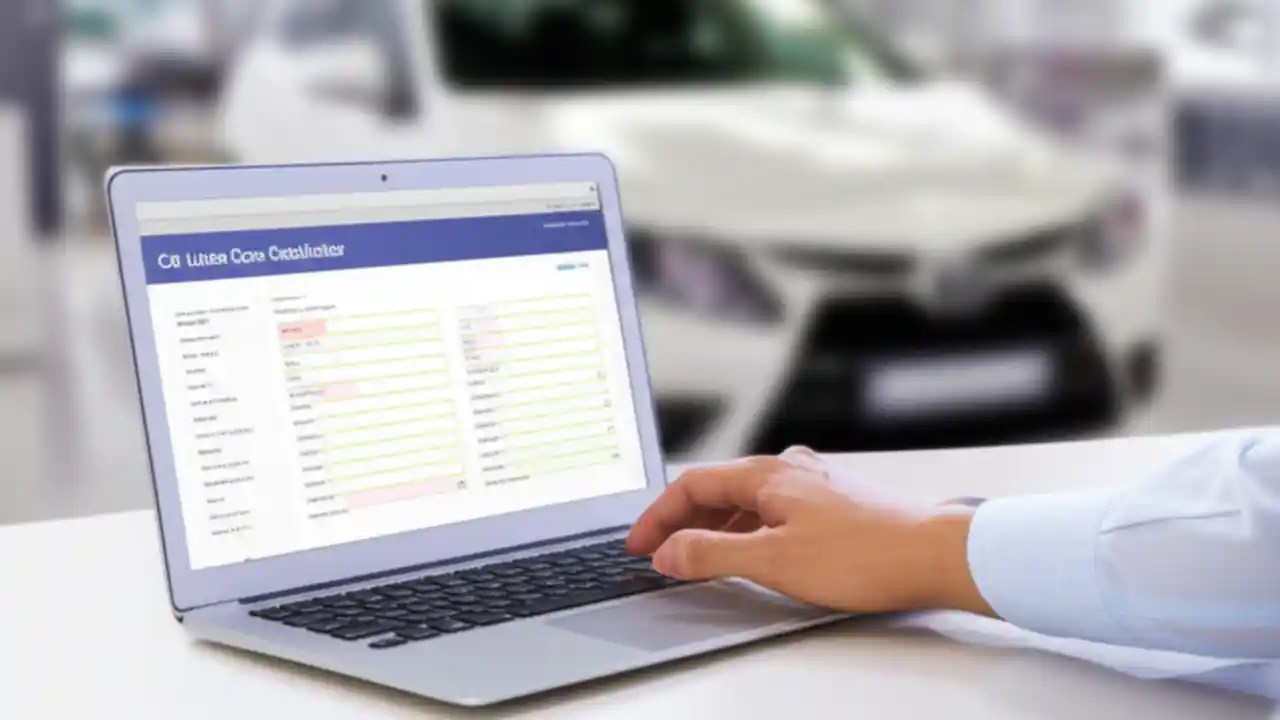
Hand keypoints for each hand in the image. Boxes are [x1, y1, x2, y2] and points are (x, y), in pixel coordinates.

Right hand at [626, 447, 994, 614]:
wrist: (932, 554)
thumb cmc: (864, 553)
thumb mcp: (772, 560)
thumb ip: (712, 554)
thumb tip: (669, 552)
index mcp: (767, 474)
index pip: (692, 485)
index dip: (658, 516)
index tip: (638, 543)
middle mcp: (789, 469)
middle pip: (717, 488)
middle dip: (681, 519)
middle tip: (657, 550)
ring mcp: (814, 484)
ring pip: (746, 499)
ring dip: (714, 525)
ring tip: (695, 556)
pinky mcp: (833, 503)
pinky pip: (772, 509)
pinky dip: (746, 528)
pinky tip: (751, 552)